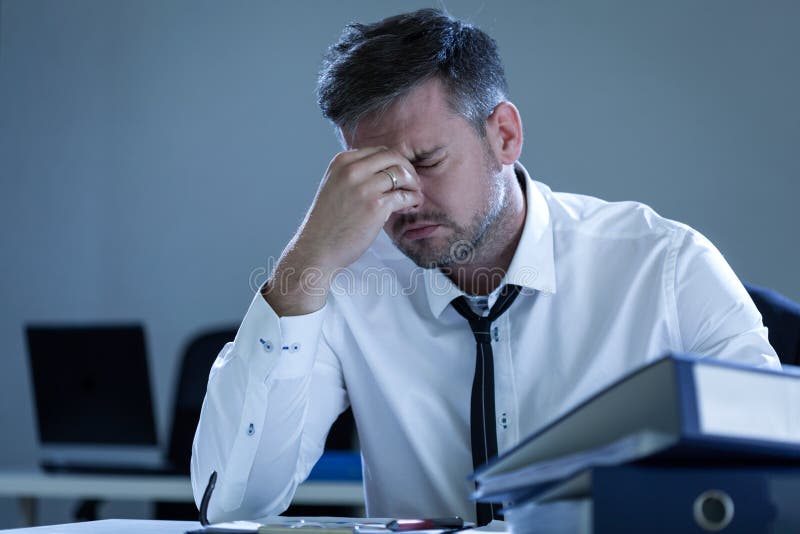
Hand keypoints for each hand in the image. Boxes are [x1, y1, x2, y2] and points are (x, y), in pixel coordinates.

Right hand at [263, 147, 421, 314]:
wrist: (317, 247)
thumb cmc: (327, 222)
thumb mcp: (334, 186)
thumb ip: (354, 174)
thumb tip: (385, 171)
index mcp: (342, 162)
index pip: (379, 151)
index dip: (395, 162)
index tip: (400, 174)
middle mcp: (352, 170)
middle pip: (393, 157)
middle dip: (408, 169)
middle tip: (413, 183)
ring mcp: (364, 188)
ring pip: (402, 174)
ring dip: (413, 185)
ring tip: (414, 196)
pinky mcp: (376, 206)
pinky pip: (404, 196)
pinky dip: (413, 200)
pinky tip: (411, 206)